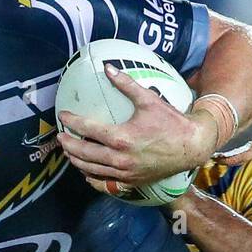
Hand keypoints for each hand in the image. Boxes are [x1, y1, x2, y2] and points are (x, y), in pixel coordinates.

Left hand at [58, 64, 213, 188]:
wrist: (191, 147)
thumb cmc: (171, 122)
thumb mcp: (149, 100)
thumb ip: (126, 84)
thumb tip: (107, 67)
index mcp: (122, 138)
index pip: (88, 130)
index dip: (72, 122)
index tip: (63, 116)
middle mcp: (121, 159)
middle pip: (84, 153)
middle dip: (68, 144)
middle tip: (60, 136)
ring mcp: (125, 173)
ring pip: (92, 170)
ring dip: (76, 161)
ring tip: (69, 152)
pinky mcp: (131, 182)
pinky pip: (105, 184)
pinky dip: (92, 178)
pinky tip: (86, 171)